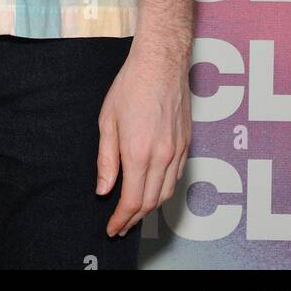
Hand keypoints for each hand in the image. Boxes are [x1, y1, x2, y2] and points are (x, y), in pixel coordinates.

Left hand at [95, 43, 190, 237]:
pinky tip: (153, 188)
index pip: (132, 201)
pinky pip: (177, 176)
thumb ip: (106, 159)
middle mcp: (162, 156)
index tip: (112, 227)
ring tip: (135, 212)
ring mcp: (178, 151)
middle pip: (151, 202)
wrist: (161, 63)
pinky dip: (164, 189)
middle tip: (120, 225)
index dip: (121, 219)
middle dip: (134, 218)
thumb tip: (104, 189)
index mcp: (139, 152)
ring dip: (150, 207)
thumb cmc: (131, 86)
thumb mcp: (108, 121)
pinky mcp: (187, 143)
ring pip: (166, 193)